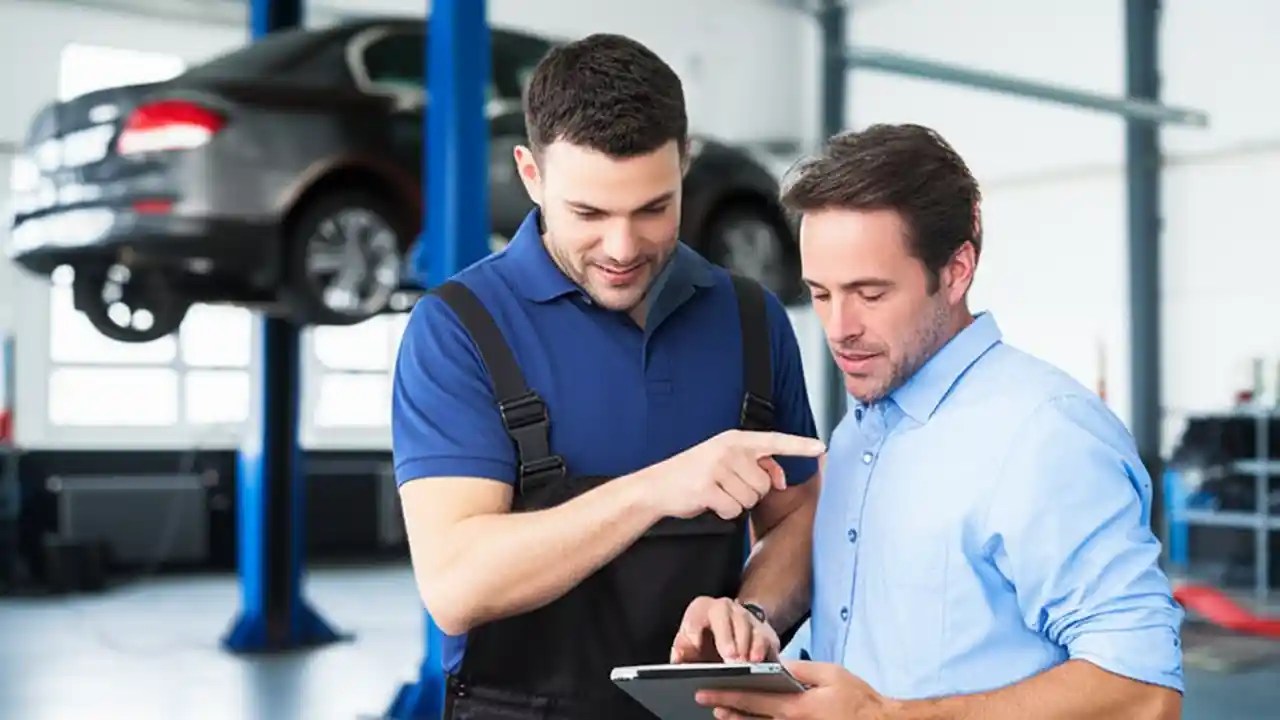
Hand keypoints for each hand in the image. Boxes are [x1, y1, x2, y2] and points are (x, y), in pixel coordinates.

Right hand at [647, 430, 825, 520]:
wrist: (658, 486)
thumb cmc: (695, 473)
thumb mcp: (724, 460)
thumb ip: (754, 464)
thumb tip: (780, 479)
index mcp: (735, 440)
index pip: (775, 441)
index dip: (800, 445)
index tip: (821, 446)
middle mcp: (729, 450)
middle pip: (764, 484)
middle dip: (749, 492)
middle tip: (725, 486)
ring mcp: (717, 468)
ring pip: (751, 499)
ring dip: (736, 503)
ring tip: (715, 493)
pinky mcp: (708, 488)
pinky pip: (734, 510)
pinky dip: (724, 512)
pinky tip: (708, 502)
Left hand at [671, 596, 779, 663]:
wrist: (731, 632)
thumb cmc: (704, 641)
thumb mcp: (687, 643)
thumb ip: (681, 651)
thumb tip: (678, 660)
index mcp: (702, 608)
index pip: (696, 613)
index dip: (694, 626)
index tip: (694, 642)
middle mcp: (725, 607)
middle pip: (725, 615)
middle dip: (727, 637)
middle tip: (729, 658)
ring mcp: (747, 617)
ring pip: (748, 626)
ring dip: (747, 645)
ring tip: (745, 664)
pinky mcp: (765, 631)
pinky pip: (766, 638)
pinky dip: (763, 650)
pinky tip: (759, 662)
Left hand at [696, 661, 896, 718]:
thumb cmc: (857, 699)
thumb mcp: (830, 674)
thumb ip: (800, 669)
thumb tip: (777, 665)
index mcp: (796, 706)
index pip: (753, 699)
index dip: (726, 694)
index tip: (705, 691)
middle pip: (750, 719)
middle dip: (725, 708)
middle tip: (703, 701)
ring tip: (720, 713)